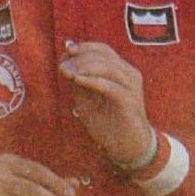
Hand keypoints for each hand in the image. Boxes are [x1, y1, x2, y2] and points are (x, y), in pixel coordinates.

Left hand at [58, 38, 154, 172]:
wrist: (126, 148)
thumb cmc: (107, 124)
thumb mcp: (86, 100)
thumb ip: (78, 80)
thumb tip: (65, 61)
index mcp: (121, 71)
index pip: (103, 50)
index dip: (84, 47)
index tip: (67, 51)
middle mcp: (129, 74)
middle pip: (104, 56)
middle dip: (80, 59)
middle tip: (63, 68)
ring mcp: (131, 87)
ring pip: (108, 67)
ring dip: (84, 68)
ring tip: (68, 74)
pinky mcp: (129, 101)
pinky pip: (110, 86)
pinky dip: (92, 81)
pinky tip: (78, 81)